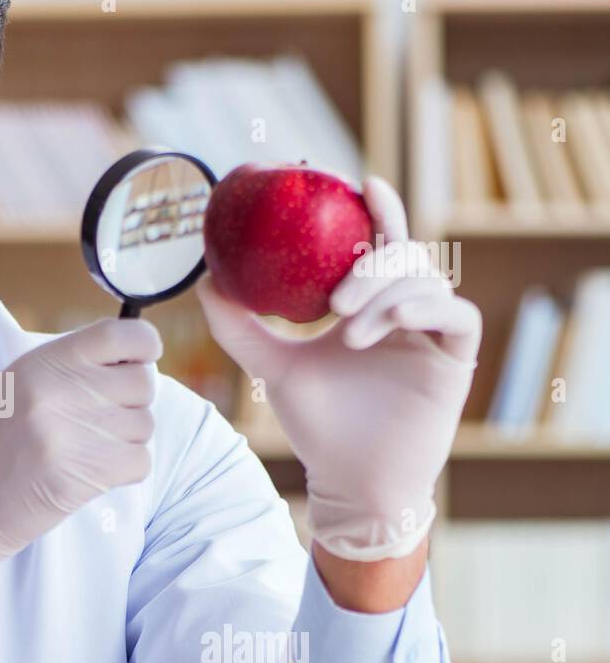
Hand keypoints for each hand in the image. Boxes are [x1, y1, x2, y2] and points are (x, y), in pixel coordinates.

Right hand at [0, 317, 162, 587]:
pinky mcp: (87, 473)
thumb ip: (70, 368)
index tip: (141, 360)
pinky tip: (87, 475)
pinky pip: (140, 462)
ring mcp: (75, 432)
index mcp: (43, 362)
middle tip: (97, 422)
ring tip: (82, 451)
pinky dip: (123, 472)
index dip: (144, 346)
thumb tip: (135, 361)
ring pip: (144, 425)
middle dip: (130, 403)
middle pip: (142, 382)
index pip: (121, 334)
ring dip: (125, 441)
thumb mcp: (18, 386)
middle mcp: (61, 390)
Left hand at [195, 175, 480, 561]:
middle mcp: (406, 312)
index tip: (359, 183)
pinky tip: (391, 322)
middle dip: (373, 264)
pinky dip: (426, 308)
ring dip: (386, 295)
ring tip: (348, 331)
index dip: (378, 209)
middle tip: (334, 299)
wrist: (346, 479)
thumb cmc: (317, 423)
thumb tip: (205, 281)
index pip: (380, 244)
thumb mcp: (271, 365)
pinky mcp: (457, 361)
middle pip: (406, 256)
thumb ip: (238, 326)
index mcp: (369, 304)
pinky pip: (458, 316)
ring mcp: (433, 335)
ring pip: (427, 283)